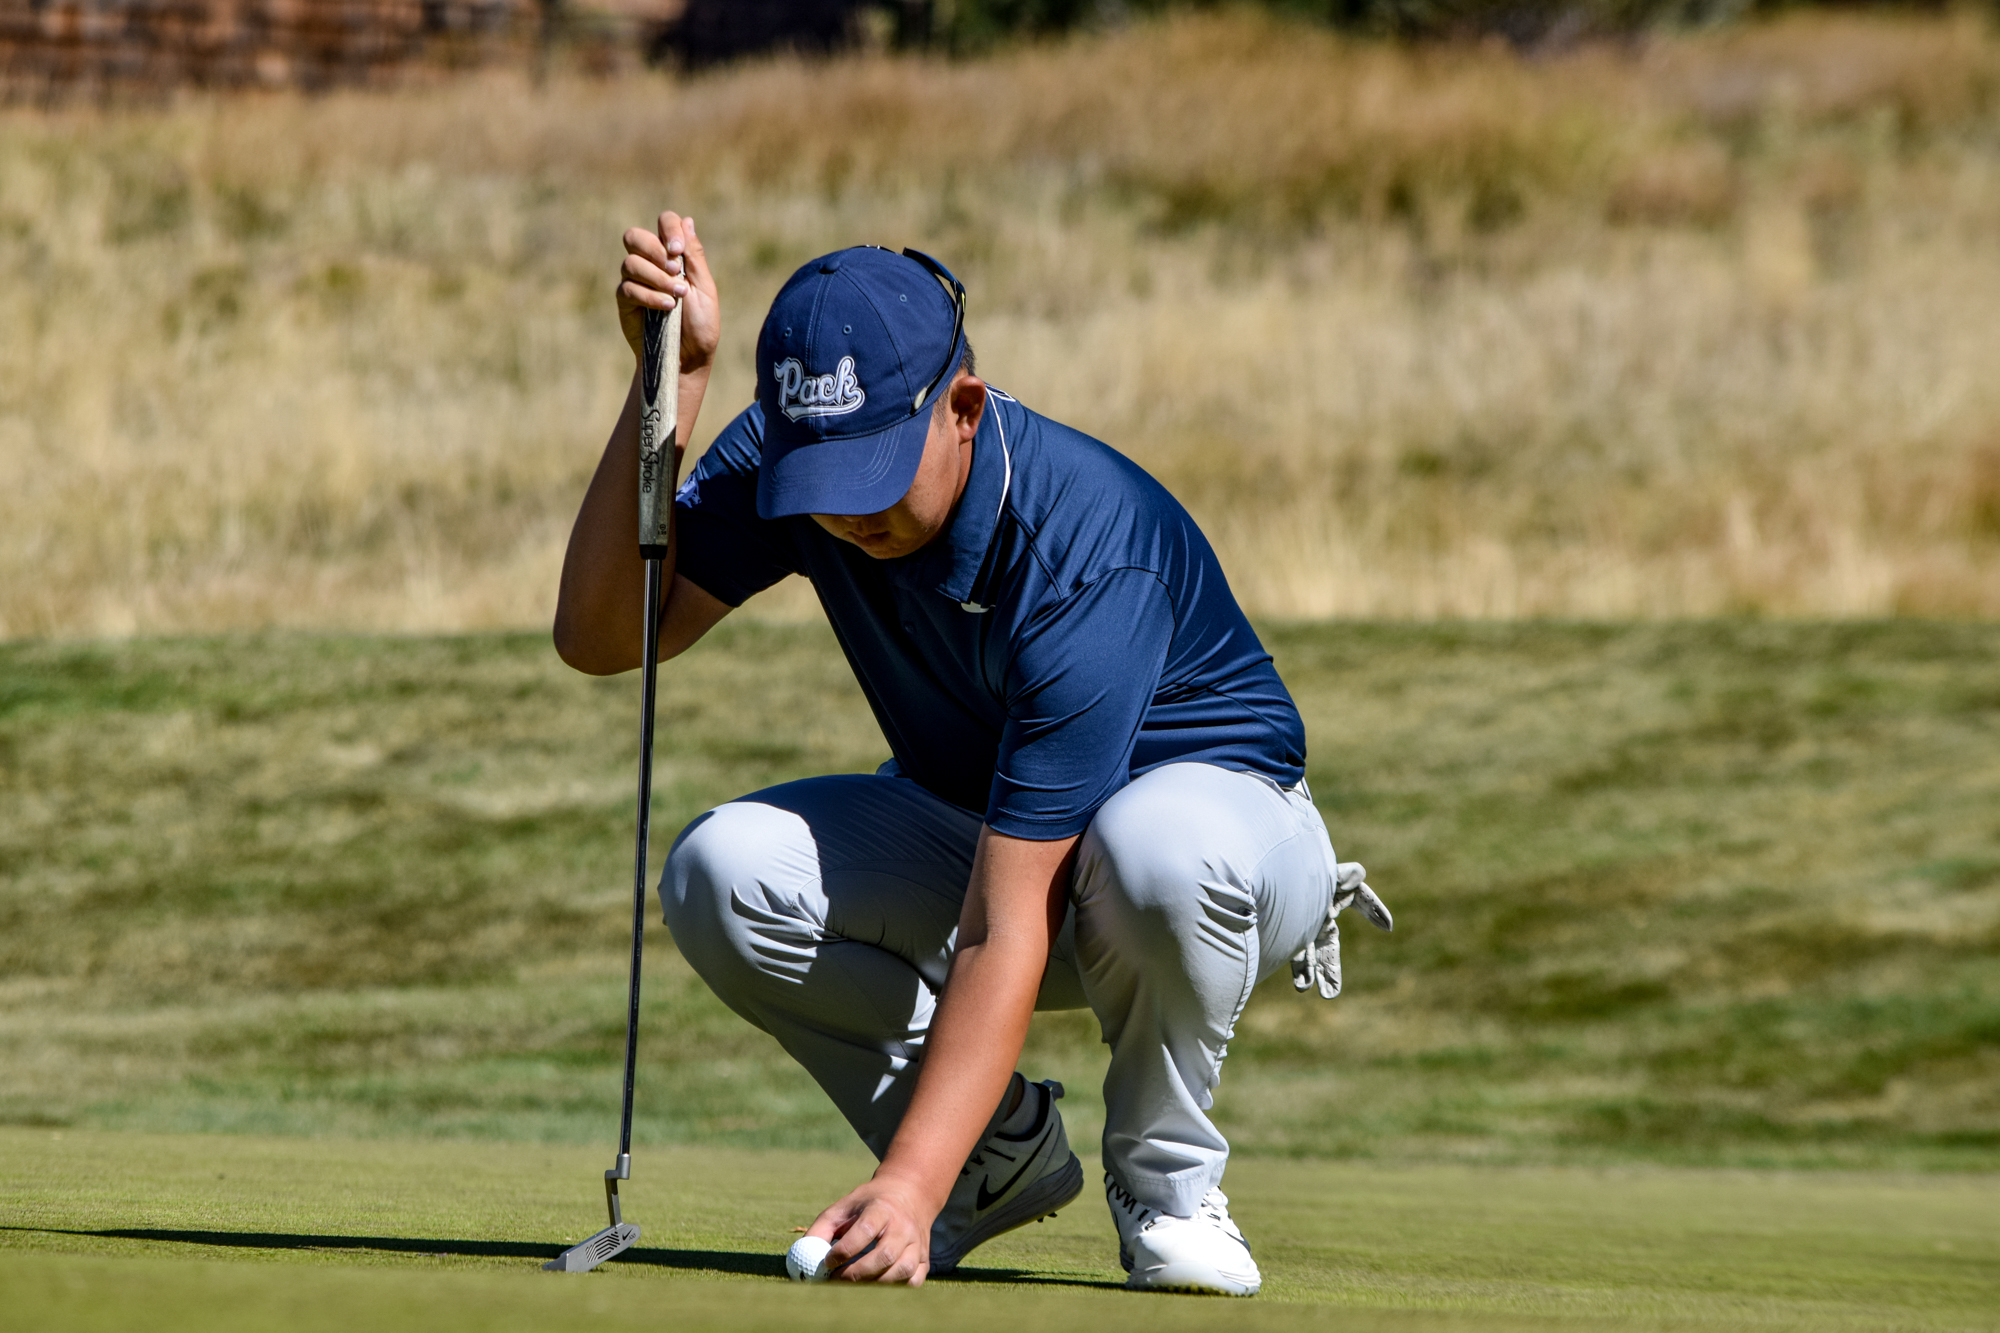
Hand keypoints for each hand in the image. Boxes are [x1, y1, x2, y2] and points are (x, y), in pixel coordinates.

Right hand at [617, 211, 719, 374]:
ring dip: (657, 277)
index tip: (679, 250)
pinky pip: (628, 288)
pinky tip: (668, 307)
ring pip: (630, 262)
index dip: (669, 229)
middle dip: (655, 250)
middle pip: (634, 236)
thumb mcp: (705, 288)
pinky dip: (650, 296)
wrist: (688, 358)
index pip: (664, 223)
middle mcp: (651, 264)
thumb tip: (687, 220)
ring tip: (677, 295)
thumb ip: (694, 256)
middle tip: (675, 269)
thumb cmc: (701, 325)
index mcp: (674, 255)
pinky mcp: (625, 302)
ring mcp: (635, 282)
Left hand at [804, 1174, 935, 1284]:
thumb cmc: (869, 1204)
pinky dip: (896, 1287)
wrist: (909, 1194)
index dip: (846, 1249)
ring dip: (876, 1283)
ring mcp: (918, 1243)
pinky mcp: (925, 1258)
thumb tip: (803, 1254)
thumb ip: (822, 1228)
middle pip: (885, 1255)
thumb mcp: (844, 1206)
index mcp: (882, 1208)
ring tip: (855, 1283)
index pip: (865, 1230)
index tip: (827, 1262)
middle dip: (858, 1273)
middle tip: (836, 1281)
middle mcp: (904, 1226)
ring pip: (902, 1270)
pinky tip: (878, 1282)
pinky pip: (914, 1280)